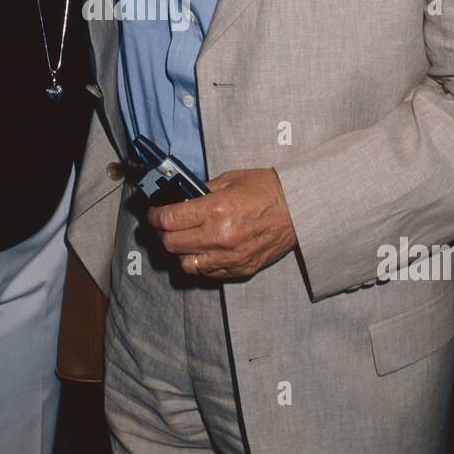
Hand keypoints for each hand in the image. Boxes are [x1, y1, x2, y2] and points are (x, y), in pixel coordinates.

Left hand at [147, 167, 296, 278]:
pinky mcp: (241, 268)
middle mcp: (220, 237)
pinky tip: (204, 250)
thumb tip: (182, 199)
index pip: (169, 220)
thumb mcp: (230, 179)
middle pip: (172, 244)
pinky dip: (201, 263)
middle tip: (166, 225)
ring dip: (180, 251)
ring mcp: (230, 257)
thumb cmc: (268, 190)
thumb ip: (203, 191)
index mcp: (216, 210)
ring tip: (185, 239)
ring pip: (186, 264)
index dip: (154, 216)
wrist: (300, 208)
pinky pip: (208, 273)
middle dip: (164, 233)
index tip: (153, 214)